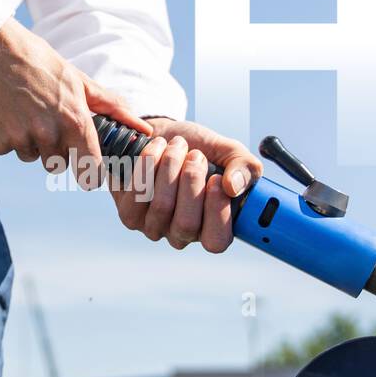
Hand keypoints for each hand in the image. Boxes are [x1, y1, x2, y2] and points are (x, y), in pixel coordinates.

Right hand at [0, 19, 150, 187]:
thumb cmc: (39, 61)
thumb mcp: (78, 80)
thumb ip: (112, 108)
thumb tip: (144, 129)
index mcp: (74, 121)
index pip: (90, 170)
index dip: (89, 172)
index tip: (85, 168)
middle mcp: (48, 134)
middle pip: (57, 164)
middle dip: (54, 147)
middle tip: (44, 117)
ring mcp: (20, 139)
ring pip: (31, 156)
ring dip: (29, 140)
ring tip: (22, 108)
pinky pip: (7, 149)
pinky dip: (5, 134)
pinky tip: (3, 109)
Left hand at [110, 118, 262, 251]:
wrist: (163, 135)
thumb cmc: (198, 149)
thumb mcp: (229, 152)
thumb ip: (245, 168)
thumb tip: (234, 187)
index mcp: (212, 226)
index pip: (216, 241)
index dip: (217, 213)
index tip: (216, 179)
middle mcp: (182, 233)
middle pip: (186, 224)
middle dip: (192, 181)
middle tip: (195, 155)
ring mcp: (154, 227)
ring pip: (162, 207)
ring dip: (170, 167)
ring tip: (177, 145)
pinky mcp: (130, 214)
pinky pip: (139, 194)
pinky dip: (149, 164)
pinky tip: (157, 148)